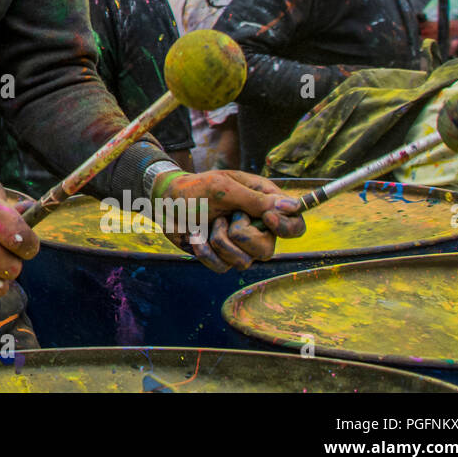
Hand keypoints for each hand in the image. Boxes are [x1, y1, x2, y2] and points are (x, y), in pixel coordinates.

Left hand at [155, 169, 304, 272]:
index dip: (286, 227)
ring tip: (208, 223)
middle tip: (224, 218)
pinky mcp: (221, 257)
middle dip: (242, 236)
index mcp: (263, 204)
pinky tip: (196, 236)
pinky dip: (205, 252)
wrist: (163, 203)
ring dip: (220, 242)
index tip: (268, 219)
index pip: (294, 225)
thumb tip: (294, 206)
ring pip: (244, 261)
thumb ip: (257, 200)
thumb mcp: (224, 189)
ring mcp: (239, 244)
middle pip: (268, 249)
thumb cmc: (194, 189)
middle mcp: (256, 226)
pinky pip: (222, 267)